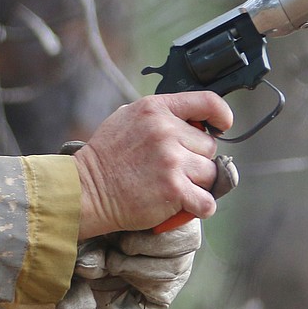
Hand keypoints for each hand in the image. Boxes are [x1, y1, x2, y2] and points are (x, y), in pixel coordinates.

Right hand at [72, 92, 231, 236]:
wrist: (85, 189)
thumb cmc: (105, 157)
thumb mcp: (127, 118)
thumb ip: (160, 116)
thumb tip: (191, 120)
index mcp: (155, 109)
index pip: (207, 102)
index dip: (221, 115)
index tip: (222, 126)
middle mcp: (166, 131)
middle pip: (209, 146)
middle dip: (196, 158)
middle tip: (172, 168)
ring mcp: (171, 160)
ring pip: (210, 174)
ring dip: (197, 183)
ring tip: (172, 185)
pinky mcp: (174, 190)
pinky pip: (207, 201)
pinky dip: (200, 206)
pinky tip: (186, 205)